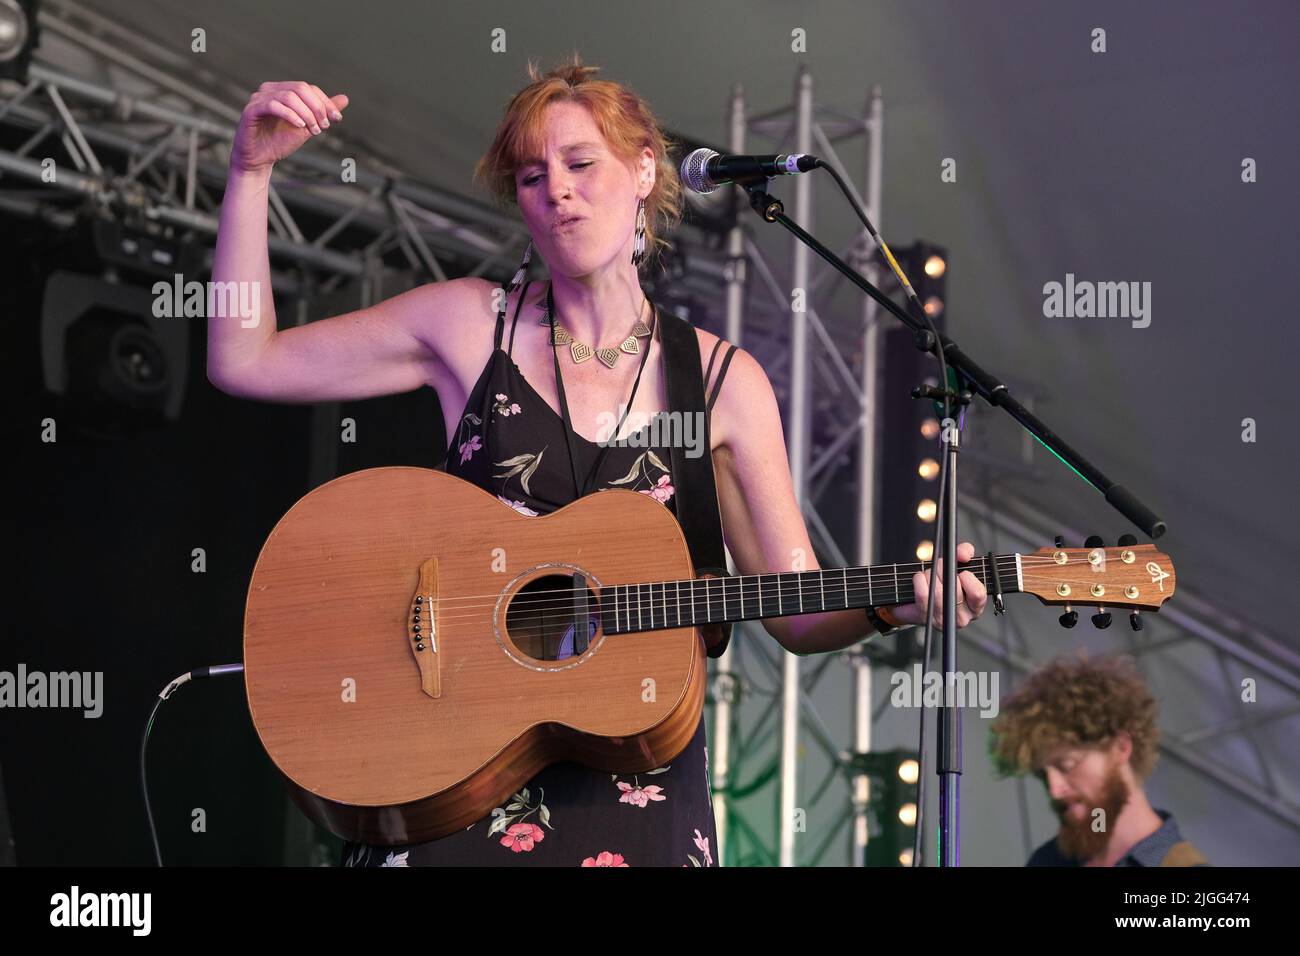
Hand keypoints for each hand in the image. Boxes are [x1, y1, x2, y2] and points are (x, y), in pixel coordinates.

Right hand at [231, 81, 348, 174]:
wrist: (260, 159)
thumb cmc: (280, 142)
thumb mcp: (307, 126)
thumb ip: (322, 112)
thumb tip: (345, 98)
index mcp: (283, 90)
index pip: (309, 88)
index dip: (325, 102)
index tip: (337, 119)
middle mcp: (270, 90)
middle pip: (300, 88)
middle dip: (317, 108)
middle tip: (325, 126)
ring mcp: (259, 99)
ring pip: (289, 96)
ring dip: (306, 114)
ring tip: (314, 130)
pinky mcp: (251, 110)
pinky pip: (272, 105)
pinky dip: (290, 115)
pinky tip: (300, 126)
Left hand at [885, 541, 988, 628]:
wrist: (921, 602)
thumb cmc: (945, 584)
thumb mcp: (960, 567)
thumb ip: (965, 553)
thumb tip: (963, 553)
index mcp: (975, 606)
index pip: (977, 593)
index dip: (967, 577)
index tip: (962, 572)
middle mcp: (961, 616)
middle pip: (954, 587)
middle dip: (943, 569)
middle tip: (941, 569)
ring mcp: (943, 618)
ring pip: (937, 589)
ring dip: (930, 575)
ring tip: (931, 575)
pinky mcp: (925, 616)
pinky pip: (922, 593)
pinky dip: (919, 580)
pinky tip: (921, 579)